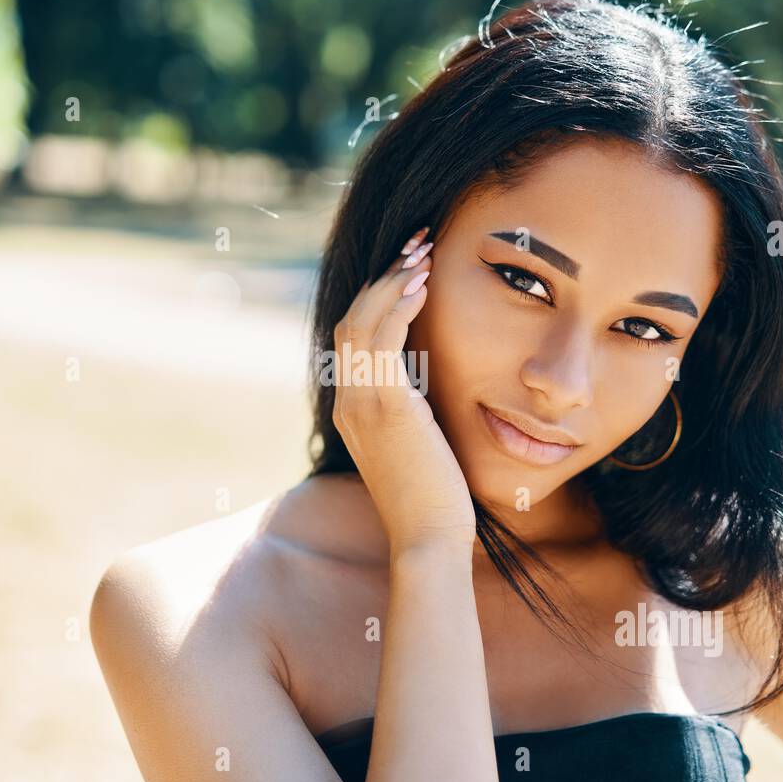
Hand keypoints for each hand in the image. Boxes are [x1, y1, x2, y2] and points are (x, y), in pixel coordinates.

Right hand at [331, 227, 476, 555]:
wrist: (430, 537)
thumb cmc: (435, 497)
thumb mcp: (419, 442)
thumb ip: (415, 408)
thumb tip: (431, 380)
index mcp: (352, 409)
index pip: (354, 337)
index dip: (379, 296)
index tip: (410, 267)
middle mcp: (348, 401)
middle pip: (351, 318)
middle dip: (384, 276)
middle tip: (417, 244)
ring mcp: (360, 403)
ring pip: (362, 320)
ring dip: (393, 281)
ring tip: (423, 253)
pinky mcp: (384, 407)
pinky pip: (383, 340)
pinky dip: (400, 305)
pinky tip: (425, 285)